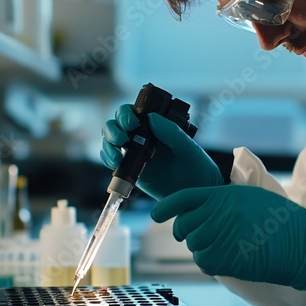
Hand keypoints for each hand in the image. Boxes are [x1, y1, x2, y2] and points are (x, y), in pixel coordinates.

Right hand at [100, 104, 222, 199]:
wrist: (195, 194)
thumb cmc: (198, 167)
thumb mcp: (189, 148)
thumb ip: (173, 133)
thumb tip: (152, 118)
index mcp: (157, 124)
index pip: (134, 110)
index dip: (127, 113)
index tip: (132, 123)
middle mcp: (142, 135)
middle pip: (117, 123)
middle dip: (114, 128)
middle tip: (123, 138)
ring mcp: (134, 151)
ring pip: (110, 140)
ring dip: (108, 144)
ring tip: (118, 156)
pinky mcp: (130, 168)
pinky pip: (111, 159)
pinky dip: (108, 158)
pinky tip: (116, 164)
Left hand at [151, 185, 305, 290]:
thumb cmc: (286, 223)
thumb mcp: (254, 198)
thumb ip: (226, 200)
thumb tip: (200, 211)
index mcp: (228, 193)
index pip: (185, 197)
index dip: (167, 207)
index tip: (156, 215)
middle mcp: (221, 211)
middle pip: (185, 224)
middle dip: (188, 233)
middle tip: (203, 237)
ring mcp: (223, 234)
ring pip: (194, 244)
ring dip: (203, 248)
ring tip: (226, 247)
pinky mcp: (227, 258)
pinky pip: (204, 261)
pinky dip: (211, 262)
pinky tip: (229, 259)